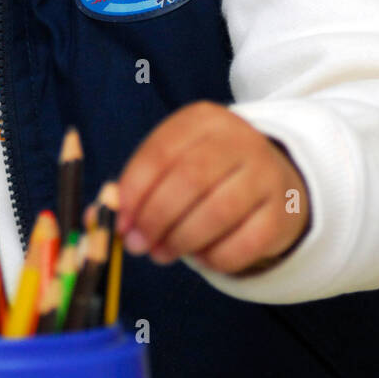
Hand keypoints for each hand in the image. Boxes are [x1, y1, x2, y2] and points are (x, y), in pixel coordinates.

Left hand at [115, 101, 310, 276]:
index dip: (135, 190)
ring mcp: (266, 173)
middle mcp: (240, 138)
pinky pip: (244, 243)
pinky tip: (202, 256)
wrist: (273, 180)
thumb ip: (137, 188)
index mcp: (204, 120)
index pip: (162, 151)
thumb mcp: (174, 165)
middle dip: (156, 218)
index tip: (120, 222)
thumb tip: (96, 217)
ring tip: (163, 253)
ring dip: (181, 240)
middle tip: (138, 245)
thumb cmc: (208, 174)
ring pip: (218, 211)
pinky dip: (215, 257)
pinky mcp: (282, 211)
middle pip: (190, 179)